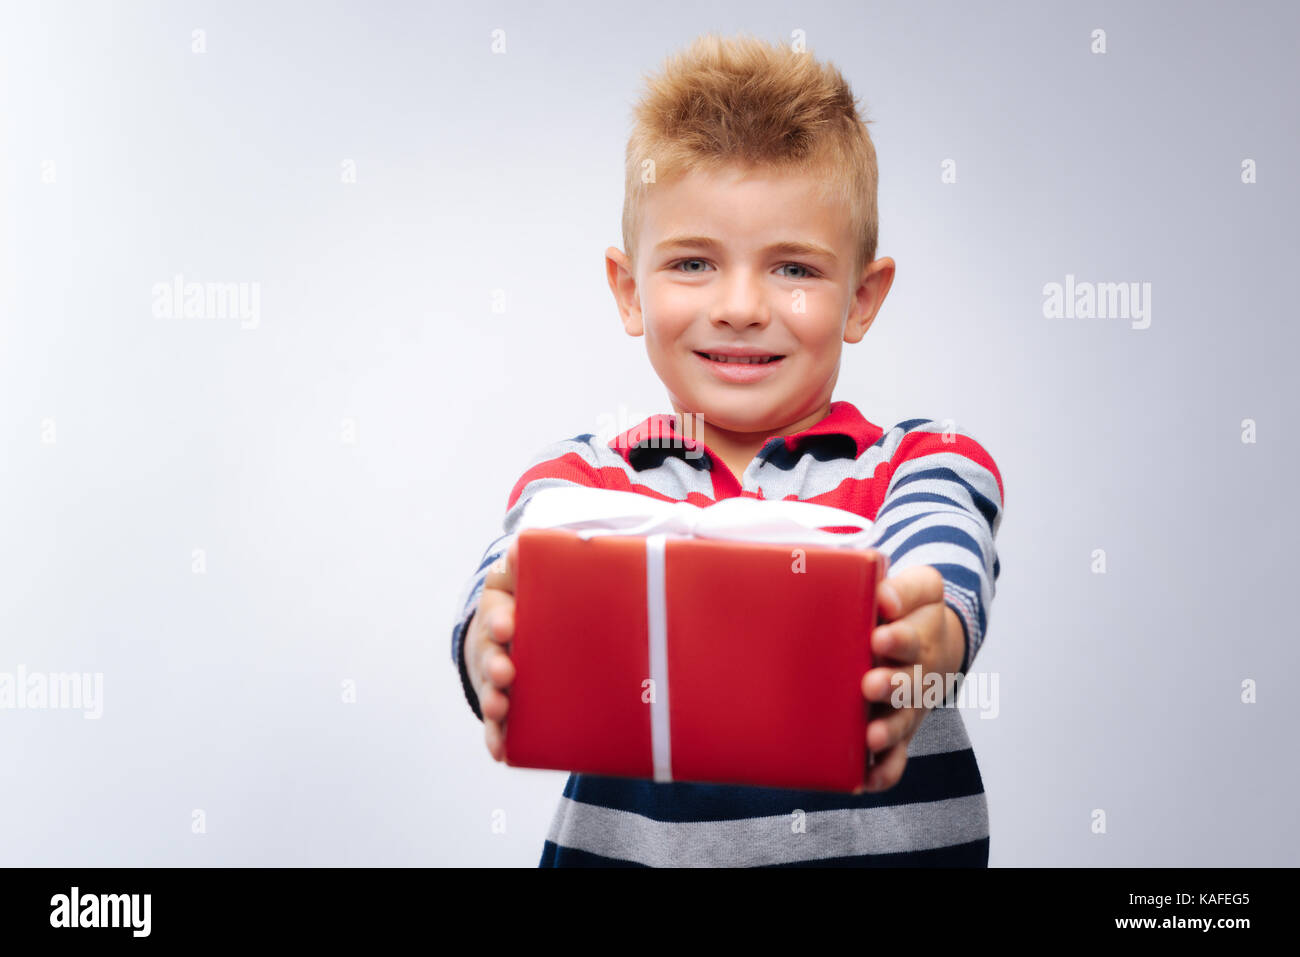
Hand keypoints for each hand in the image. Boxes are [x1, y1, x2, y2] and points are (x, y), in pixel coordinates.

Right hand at [465, 536, 518, 761]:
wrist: (518, 635)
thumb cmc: (530, 602)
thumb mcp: (526, 578)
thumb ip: (527, 564)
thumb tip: (524, 543)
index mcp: (502, 610)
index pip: (497, 610)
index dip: (501, 618)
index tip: (508, 625)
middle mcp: (494, 644)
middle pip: (490, 654)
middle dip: (495, 663)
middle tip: (506, 671)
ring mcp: (496, 677)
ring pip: (491, 690)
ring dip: (493, 700)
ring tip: (500, 707)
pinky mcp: (503, 705)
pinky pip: (498, 726)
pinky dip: (497, 738)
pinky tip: (501, 752)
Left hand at [857, 564, 963, 792]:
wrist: (928, 636)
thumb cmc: (897, 606)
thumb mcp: (906, 582)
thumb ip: (889, 582)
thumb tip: (879, 596)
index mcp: (922, 615)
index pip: (918, 611)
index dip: (900, 620)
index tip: (880, 620)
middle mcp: (923, 659)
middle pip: (913, 674)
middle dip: (893, 682)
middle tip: (870, 684)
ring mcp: (913, 697)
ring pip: (905, 717)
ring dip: (889, 728)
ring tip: (871, 736)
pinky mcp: (902, 727)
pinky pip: (898, 755)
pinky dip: (885, 770)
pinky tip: (864, 780)